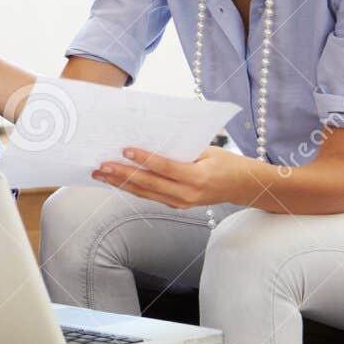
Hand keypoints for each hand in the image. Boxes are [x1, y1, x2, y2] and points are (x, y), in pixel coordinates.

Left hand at [93, 145, 247, 208]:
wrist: (243, 187)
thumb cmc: (226, 163)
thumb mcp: (208, 151)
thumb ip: (181, 149)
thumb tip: (150, 138)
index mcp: (198, 178)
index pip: (165, 168)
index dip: (144, 159)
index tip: (125, 150)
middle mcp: (188, 194)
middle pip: (149, 184)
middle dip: (122, 175)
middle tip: (101, 166)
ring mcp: (181, 203)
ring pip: (145, 193)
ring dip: (120, 183)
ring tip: (100, 174)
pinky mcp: (176, 205)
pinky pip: (150, 196)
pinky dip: (131, 188)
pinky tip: (116, 180)